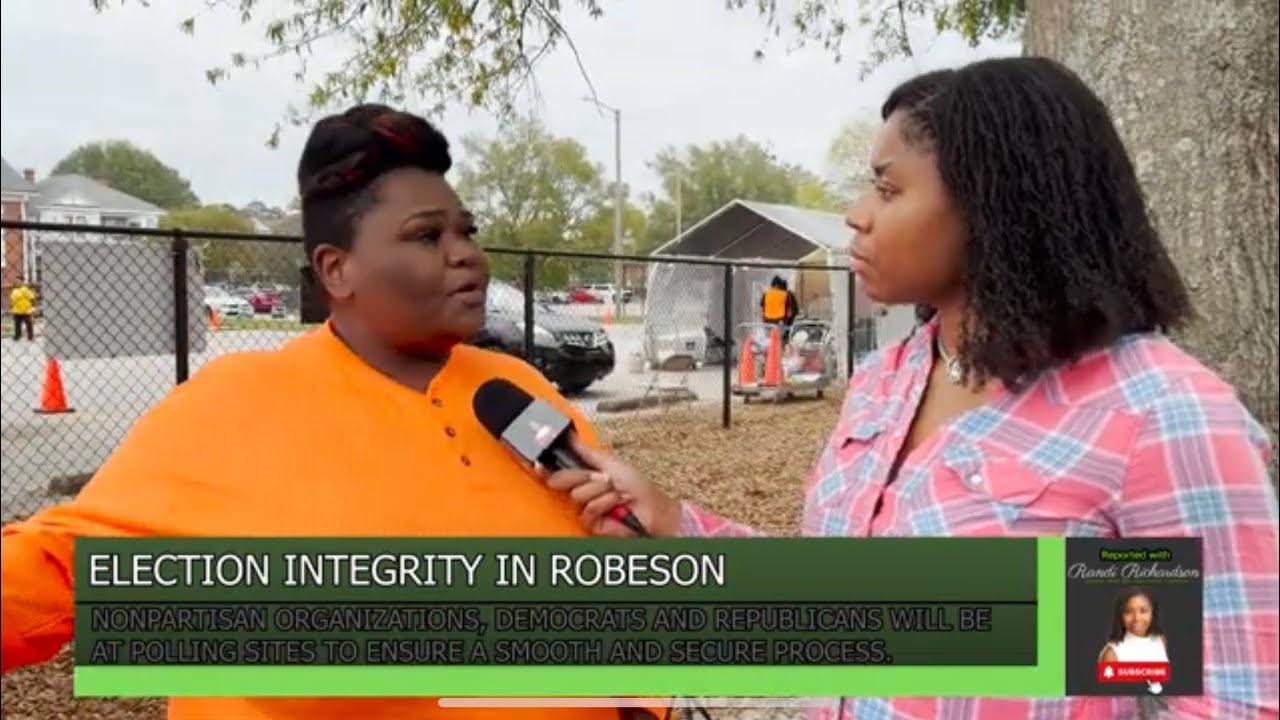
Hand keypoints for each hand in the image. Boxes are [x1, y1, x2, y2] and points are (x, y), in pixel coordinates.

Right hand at [544, 435, 681, 536]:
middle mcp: (582, 488)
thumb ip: (586, 451)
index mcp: (585, 472)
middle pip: (562, 479)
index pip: (559, 468)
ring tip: (615, 491)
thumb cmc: (637, 487)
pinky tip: (616, 504)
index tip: (535, 461)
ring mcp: (585, 506)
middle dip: (582, 475)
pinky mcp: (590, 522)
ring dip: (600, 490)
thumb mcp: (610, 462)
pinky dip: (604, 503)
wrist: (652, 510)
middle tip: (602, 476)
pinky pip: (587, 509)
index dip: (545, 466)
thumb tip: (569, 435)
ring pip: (577, 494)